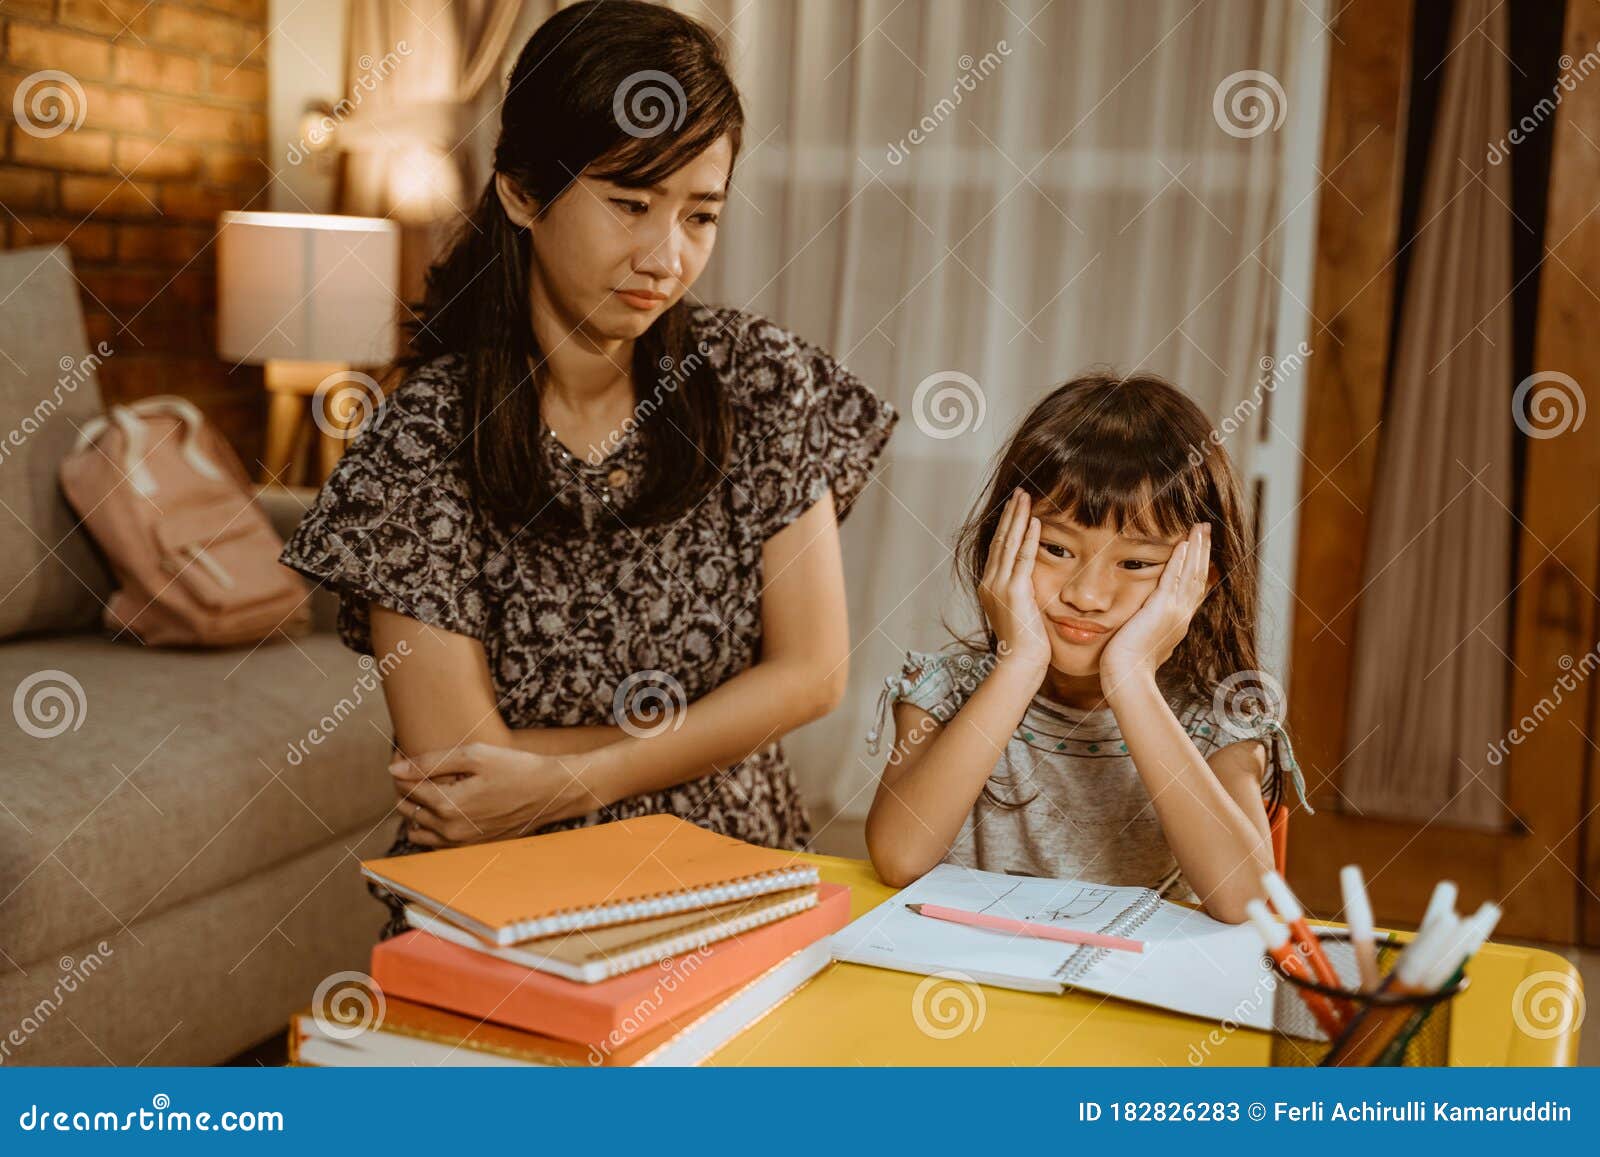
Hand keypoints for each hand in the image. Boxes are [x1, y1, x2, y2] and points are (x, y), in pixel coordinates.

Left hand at [388, 742, 598, 846]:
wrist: (552, 793)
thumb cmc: (517, 768)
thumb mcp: (475, 755)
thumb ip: (431, 762)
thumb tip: (394, 769)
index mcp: (447, 804)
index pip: (405, 786)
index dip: (400, 767)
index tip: (403, 753)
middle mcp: (450, 830)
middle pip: (407, 808)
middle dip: (404, 786)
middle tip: (415, 767)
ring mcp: (461, 843)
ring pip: (417, 830)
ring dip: (415, 809)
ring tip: (427, 787)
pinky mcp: (472, 847)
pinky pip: (435, 843)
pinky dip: (429, 828)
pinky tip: (442, 809)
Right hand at [978, 488, 1051, 674]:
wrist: (1019, 663)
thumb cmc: (1025, 644)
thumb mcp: (1020, 611)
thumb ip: (1022, 591)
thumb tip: (1033, 580)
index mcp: (989, 586)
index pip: (998, 548)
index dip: (1007, 525)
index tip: (1016, 506)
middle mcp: (990, 582)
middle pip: (1000, 539)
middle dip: (1011, 514)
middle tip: (1019, 492)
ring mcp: (1000, 586)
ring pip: (1009, 543)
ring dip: (1018, 517)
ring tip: (1026, 497)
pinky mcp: (1015, 591)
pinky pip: (1022, 558)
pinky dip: (1028, 538)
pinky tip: (1035, 521)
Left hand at [1099, 522, 1211, 692]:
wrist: (1128, 678)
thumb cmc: (1128, 665)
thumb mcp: (1144, 641)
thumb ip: (1148, 627)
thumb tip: (1144, 621)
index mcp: (1177, 621)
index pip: (1193, 588)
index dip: (1199, 566)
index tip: (1201, 548)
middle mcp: (1182, 615)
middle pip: (1198, 576)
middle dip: (1203, 550)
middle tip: (1206, 529)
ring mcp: (1175, 612)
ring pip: (1191, 573)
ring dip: (1196, 548)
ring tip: (1200, 528)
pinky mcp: (1162, 609)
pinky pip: (1174, 578)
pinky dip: (1180, 560)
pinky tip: (1183, 543)